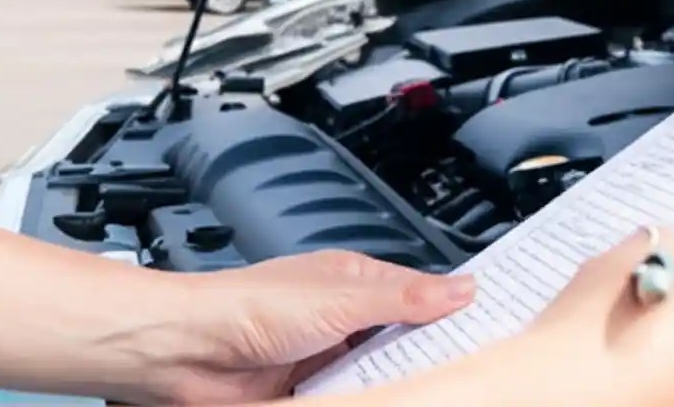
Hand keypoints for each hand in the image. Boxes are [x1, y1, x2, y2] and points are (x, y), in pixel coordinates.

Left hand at [153, 250, 475, 403]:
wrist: (186, 352)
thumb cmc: (246, 305)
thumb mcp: (341, 298)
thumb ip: (404, 297)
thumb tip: (461, 287)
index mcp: (354, 279)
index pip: (420, 292)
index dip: (453, 307)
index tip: (488, 321)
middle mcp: (342, 315)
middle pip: (404, 337)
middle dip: (428, 350)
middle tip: (464, 362)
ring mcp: (327, 355)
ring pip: (382, 372)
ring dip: (396, 379)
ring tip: (430, 385)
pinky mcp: (313, 391)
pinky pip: (356, 397)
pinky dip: (370, 399)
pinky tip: (384, 400)